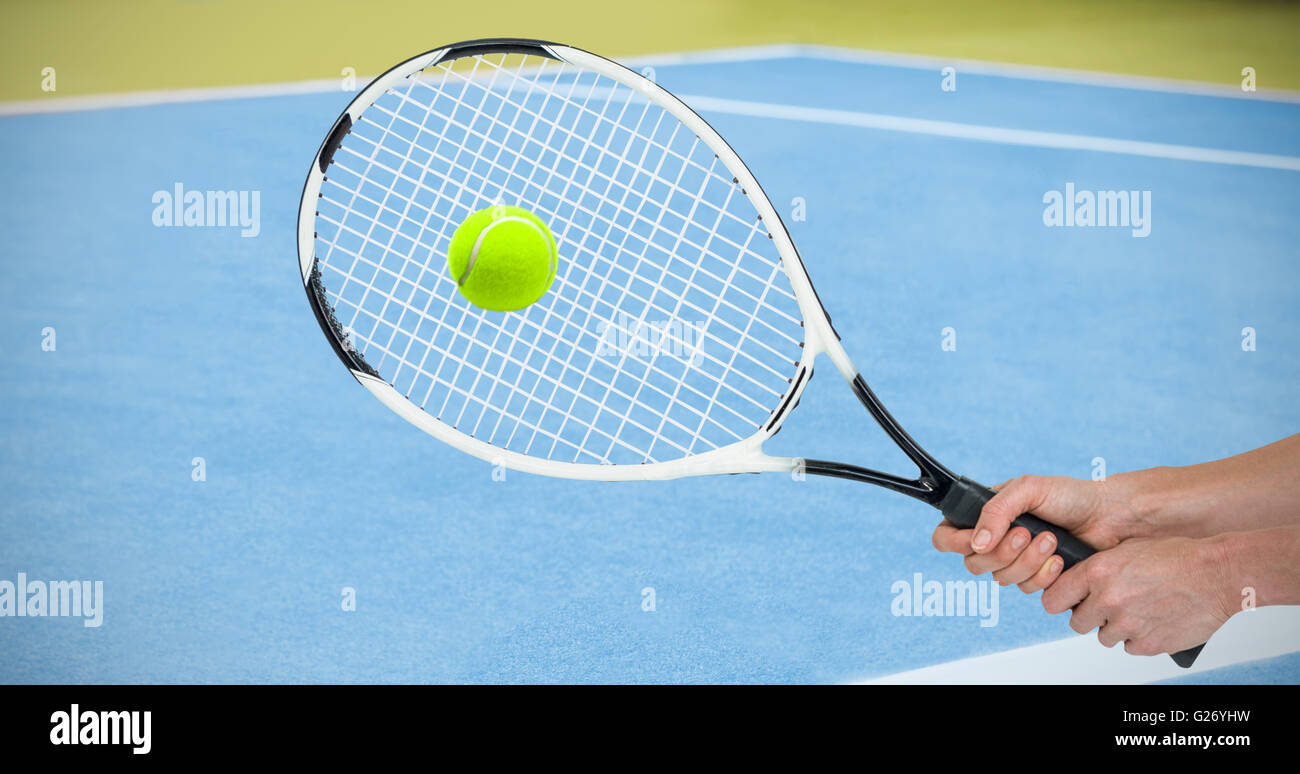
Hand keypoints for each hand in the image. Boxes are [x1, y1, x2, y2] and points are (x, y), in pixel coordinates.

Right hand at [932, 474, 1142, 591]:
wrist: (1111, 517)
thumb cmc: (1071, 496)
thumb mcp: (1027, 489)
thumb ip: (995, 511)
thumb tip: (976, 542)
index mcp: (986, 516)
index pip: (947, 537)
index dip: (955, 544)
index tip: (977, 541)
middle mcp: (997, 542)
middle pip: (973, 565)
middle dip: (1002, 553)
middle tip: (1026, 534)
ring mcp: (1018, 563)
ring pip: (1002, 580)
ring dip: (1028, 562)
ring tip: (1052, 540)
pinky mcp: (1040, 581)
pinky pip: (1028, 591)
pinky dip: (1045, 576)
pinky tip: (1060, 560)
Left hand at [1042, 536, 1234, 655]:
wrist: (1217, 574)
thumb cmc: (1178, 557)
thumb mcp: (1128, 549)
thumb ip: (1098, 568)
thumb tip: (1077, 584)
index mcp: (1098, 572)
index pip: (1054, 599)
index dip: (1061, 601)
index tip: (1067, 602)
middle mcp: (1108, 599)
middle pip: (1077, 622)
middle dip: (1090, 616)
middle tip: (1108, 607)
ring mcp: (1128, 624)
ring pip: (1104, 637)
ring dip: (1117, 627)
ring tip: (1140, 609)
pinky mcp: (1148, 644)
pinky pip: (1130, 647)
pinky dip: (1139, 638)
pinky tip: (1154, 620)